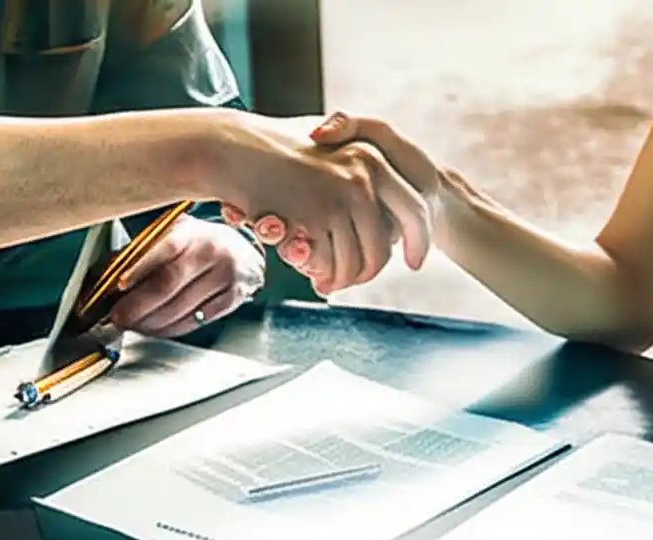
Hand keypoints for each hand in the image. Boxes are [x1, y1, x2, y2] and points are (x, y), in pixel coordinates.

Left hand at [107, 216, 263, 337]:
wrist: (244, 253)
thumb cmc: (201, 243)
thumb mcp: (175, 233)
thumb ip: (144, 249)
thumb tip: (108, 274)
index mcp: (194, 232)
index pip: (163, 250)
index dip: (138, 270)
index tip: (118, 285)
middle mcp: (212, 253)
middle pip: (168, 285)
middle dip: (138, 305)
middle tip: (119, 316)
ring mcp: (225, 279)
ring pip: (180, 309)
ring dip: (150, 322)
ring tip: (132, 324)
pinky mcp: (232, 302)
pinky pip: (194, 322)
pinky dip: (169, 329)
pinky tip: (155, 328)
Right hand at [209, 111, 431, 293]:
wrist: (233, 149)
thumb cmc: (276, 148)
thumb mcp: (329, 146)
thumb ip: (357, 167)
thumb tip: (385, 201)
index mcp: (374, 159)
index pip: (416, 212)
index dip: (418, 242)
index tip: (415, 263)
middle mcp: (364, 177)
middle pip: (383, 247)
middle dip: (369, 273)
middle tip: (352, 282)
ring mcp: (340, 196)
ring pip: (356, 262)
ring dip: (341, 278)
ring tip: (326, 280)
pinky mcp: (315, 215)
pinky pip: (330, 262)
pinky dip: (322, 275)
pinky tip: (313, 275)